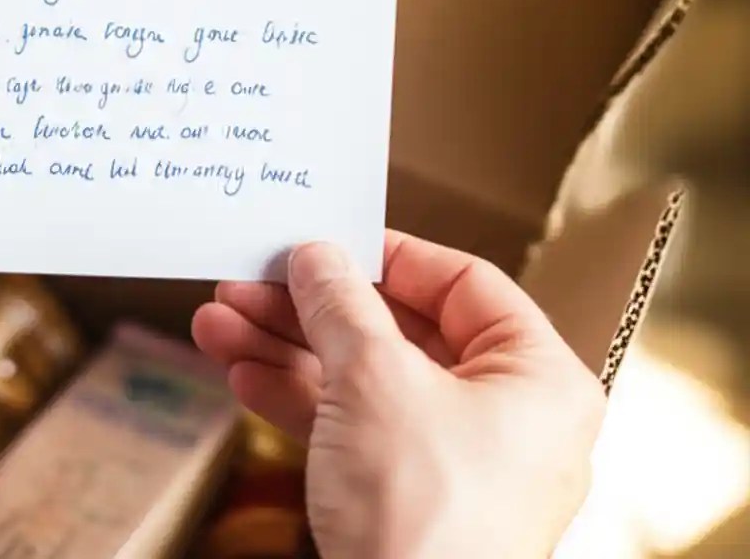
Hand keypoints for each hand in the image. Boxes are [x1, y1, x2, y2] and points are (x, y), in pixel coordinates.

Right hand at [193, 231, 604, 558]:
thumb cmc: (427, 514)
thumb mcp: (375, 379)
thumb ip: (340, 304)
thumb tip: (315, 255)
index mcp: (535, 378)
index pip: (463, 285)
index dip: (387, 255)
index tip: (325, 239)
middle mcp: (502, 418)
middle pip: (395, 332)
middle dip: (309, 308)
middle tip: (248, 280)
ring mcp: (449, 462)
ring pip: (360, 382)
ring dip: (285, 349)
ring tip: (216, 321)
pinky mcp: (404, 498)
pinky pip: (349, 430)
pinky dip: (296, 400)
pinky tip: (240, 373)